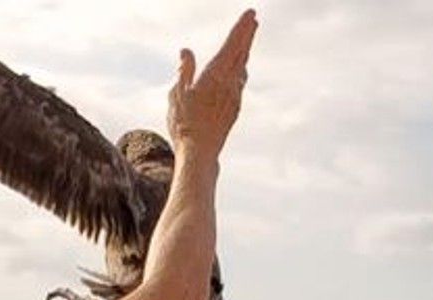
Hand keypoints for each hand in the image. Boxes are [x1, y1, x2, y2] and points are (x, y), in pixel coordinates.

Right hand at [167, 9, 256, 161]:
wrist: (200, 152)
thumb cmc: (184, 123)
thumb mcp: (178, 93)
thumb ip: (184, 70)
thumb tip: (186, 51)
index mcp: (216, 75)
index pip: (232, 45)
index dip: (242, 28)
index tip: (251, 15)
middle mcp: (230, 84)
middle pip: (242, 53)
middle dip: (248, 35)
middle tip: (254, 20)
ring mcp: (235, 97)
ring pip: (242, 68)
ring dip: (245, 52)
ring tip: (247, 41)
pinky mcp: (235, 109)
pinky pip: (240, 83)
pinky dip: (240, 70)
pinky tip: (240, 71)